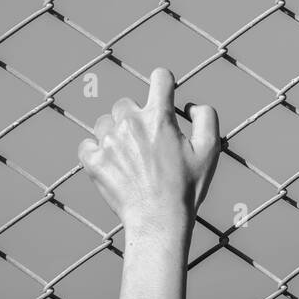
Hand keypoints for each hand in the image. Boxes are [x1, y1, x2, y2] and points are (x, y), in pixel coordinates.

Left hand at [79, 67, 219, 235]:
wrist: (159, 221)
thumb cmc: (187, 188)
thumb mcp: (210, 150)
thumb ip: (207, 117)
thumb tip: (190, 105)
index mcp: (159, 117)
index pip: (160, 77)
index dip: (164, 82)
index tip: (164, 94)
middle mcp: (131, 122)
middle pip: (126, 103)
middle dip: (136, 118)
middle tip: (147, 144)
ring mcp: (109, 140)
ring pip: (105, 123)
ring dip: (115, 134)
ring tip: (129, 158)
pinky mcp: (93, 160)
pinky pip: (87, 144)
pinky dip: (96, 152)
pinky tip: (112, 165)